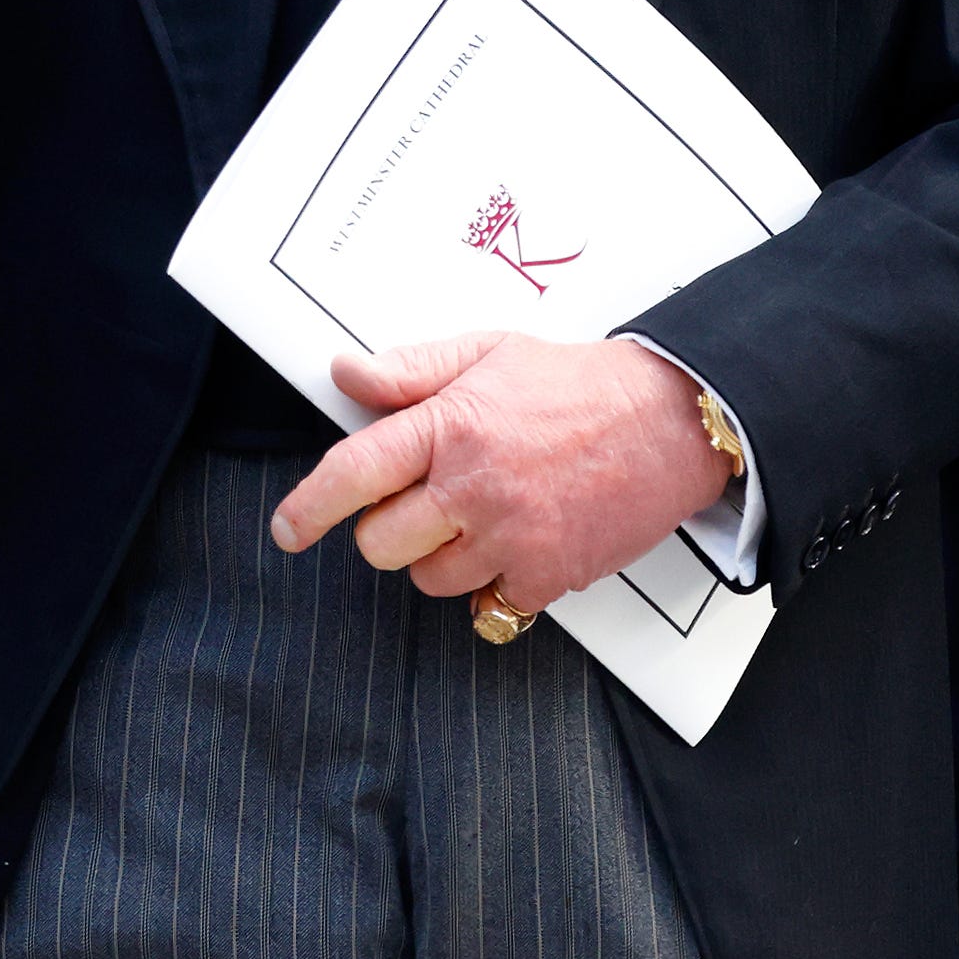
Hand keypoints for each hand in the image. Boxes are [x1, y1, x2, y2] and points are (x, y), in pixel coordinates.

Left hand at [270, 334, 729, 616]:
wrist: (669, 420)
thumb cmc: (580, 384)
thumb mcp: (487, 353)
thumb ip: (410, 370)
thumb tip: (347, 374)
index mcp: (451, 424)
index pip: (353, 473)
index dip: (308, 507)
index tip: (288, 529)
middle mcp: (473, 485)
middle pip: (380, 544)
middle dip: (389, 528)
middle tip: (427, 501)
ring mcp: (509, 536)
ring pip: (428, 578)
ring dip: (443, 555)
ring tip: (484, 515)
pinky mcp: (545, 575)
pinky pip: (487, 606)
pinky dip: (496, 584)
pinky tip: (519, 543)